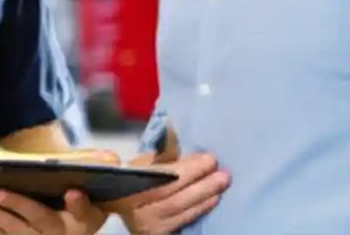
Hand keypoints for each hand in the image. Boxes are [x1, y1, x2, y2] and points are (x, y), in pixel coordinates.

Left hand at [0, 149, 119, 233]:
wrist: (65, 223)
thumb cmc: (72, 195)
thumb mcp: (86, 184)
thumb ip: (91, 169)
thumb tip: (111, 159)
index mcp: (86, 220)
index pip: (86, 212)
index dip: (80, 204)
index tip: (73, 192)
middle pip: (43, 222)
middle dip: (19, 206)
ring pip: (17, 233)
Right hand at [108, 152, 229, 234]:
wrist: (128, 206)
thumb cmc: (137, 178)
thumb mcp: (144, 161)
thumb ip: (160, 149)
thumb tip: (172, 126)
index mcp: (127, 182)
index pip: (160, 175)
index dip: (186, 168)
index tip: (208, 158)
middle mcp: (133, 206)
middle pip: (171, 194)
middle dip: (200, 183)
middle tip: (222, 172)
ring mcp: (145, 223)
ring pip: (179, 209)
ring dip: (204, 196)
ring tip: (222, 183)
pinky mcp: (157, 233)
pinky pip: (181, 221)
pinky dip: (199, 210)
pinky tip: (213, 199)